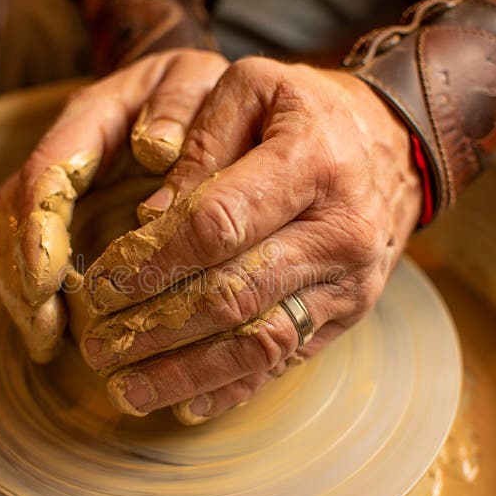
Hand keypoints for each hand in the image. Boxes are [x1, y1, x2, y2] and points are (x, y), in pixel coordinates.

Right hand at [0, 49, 228, 361]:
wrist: (194, 91)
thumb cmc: (201, 92)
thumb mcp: (195, 85)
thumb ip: (177, 109)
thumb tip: (153, 151)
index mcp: (93, 112)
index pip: (49, 171)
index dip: (39, 228)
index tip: (46, 281)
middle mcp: (63, 145)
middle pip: (13, 209)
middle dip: (19, 271)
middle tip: (43, 327)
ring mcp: (59, 177)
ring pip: (7, 232)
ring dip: (18, 288)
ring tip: (43, 337)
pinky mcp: (65, 206)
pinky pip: (26, 247)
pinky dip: (31, 290)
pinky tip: (49, 328)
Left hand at [80, 57, 422, 422]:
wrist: (397, 148)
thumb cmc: (312, 112)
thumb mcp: (256, 90)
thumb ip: (199, 141)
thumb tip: (150, 217)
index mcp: (310, 163)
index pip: (218, 225)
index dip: (152, 260)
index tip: (102, 284)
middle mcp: (337, 231)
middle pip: (233, 295)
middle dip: (156, 326)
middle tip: (98, 347)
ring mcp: (347, 282)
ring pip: (259, 342)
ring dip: (187, 373)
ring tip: (127, 391)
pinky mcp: (347, 312)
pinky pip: (287, 359)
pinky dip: (233, 387)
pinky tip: (186, 405)